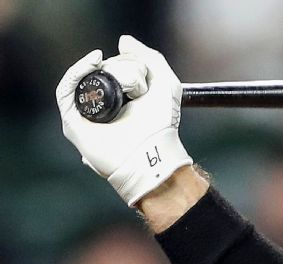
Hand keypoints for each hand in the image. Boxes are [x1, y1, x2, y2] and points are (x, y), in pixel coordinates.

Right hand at [55, 35, 191, 205]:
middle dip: (116, 68)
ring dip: (98, 69)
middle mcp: (103, 108)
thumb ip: (150, 58)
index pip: (112, 70)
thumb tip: (122, 41)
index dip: (124, 64)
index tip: (137, 64)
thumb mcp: (165, 83)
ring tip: (117, 73)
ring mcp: (87, 116)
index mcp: (122, 100)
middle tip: (134, 80)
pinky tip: (95, 62)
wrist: (154, 152)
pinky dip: (77, 71)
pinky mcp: (73, 123)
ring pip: (81, 79)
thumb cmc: (163, 124)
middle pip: (97, 73)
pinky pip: (66, 90)